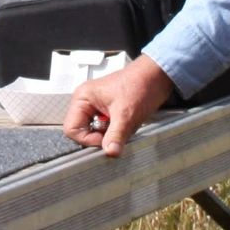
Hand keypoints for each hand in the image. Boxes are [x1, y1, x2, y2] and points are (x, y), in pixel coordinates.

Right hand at [62, 55, 176, 156]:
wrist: (158, 76)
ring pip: (94, 131)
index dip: (87, 139)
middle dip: (99, 138)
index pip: (71, 129)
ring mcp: (96, 106)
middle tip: (116, 136)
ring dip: (109, 135)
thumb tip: (110, 153)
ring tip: (123, 128)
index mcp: (82, 98)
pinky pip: (105, 128)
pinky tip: (126, 126)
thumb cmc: (141, 85)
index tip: (106, 141)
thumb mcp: (127, 114)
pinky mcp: (107, 110)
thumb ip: (116, 135)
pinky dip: (115, 132)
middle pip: (81, 131)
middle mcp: (86, 101)